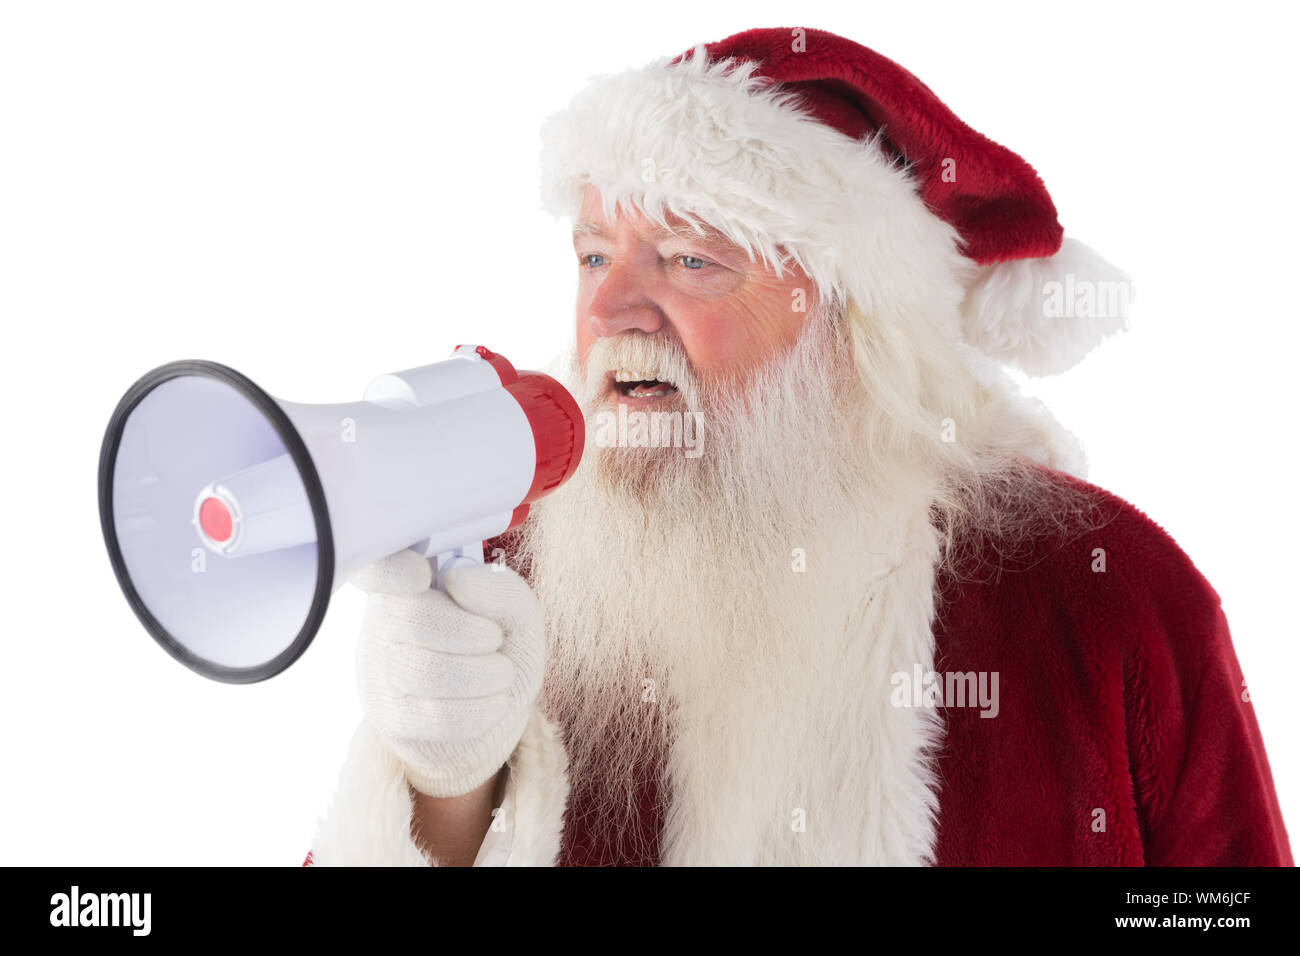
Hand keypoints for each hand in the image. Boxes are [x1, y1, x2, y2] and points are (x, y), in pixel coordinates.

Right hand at [353, 549, 544, 798]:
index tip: (422, 576)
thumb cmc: (501, 652)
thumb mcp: (518, 615)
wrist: (497, 714)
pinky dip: (482, 709)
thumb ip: (502, 590)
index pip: (376, 567)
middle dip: (470, 632)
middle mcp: (384, 622)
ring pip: (426, 671)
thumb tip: (460, 580)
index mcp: (412, 582)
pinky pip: (438, 716)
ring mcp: (380, 672)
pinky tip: (492, 702)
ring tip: (500, 673)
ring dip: (484, 674)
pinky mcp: (390, 718)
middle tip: (494, 639)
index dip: (391, 570)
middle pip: (413, 618)